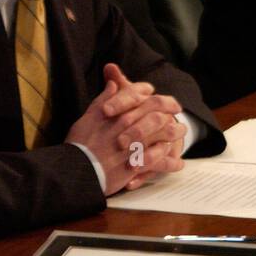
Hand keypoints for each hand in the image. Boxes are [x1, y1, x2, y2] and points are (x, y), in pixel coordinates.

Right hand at [64, 63, 183, 194]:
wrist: (75, 171)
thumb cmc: (80, 144)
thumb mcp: (88, 117)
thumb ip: (103, 99)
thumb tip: (113, 84)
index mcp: (116, 113)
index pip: (138, 93)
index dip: (149, 92)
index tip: (152, 91)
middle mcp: (127, 126)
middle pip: (156, 112)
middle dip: (170, 109)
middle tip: (177, 110)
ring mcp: (133, 145)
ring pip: (162, 134)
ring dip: (174, 133)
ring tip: (180, 132)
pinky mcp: (136, 165)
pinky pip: (159, 160)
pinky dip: (170, 160)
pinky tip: (177, 161)